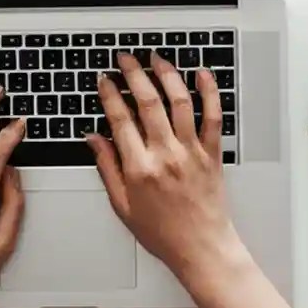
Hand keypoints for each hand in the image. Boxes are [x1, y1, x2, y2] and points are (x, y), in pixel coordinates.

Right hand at [86, 53, 237, 280]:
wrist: (202, 248)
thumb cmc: (163, 232)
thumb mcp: (122, 205)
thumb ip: (107, 167)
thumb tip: (94, 138)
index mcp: (140, 168)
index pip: (120, 119)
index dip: (110, 94)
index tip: (105, 79)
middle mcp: (166, 155)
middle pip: (148, 102)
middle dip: (134, 73)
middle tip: (126, 59)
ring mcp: (192, 152)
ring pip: (179, 102)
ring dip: (167, 74)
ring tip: (156, 58)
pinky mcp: (212, 153)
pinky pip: (213, 116)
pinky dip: (209, 92)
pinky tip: (202, 74)